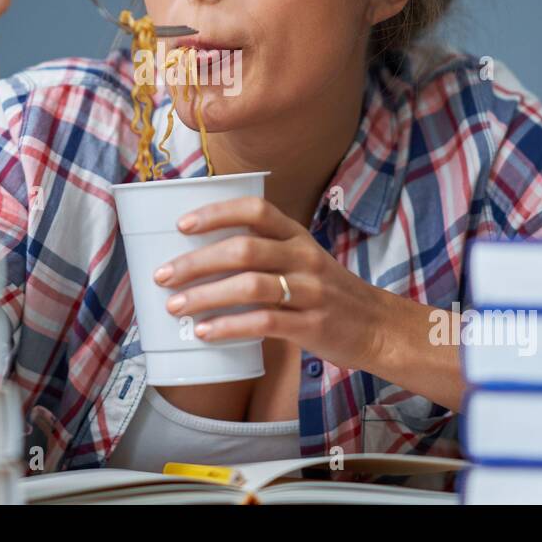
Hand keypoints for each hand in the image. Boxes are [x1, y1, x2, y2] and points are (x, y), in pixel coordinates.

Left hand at [152, 196, 394, 372]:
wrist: (379, 327)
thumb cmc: (328, 294)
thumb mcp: (302, 260)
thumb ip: (264, 255)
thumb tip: (199, 258)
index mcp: (297, 236)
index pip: (256, 209)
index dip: (217, 212)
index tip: (181, 223)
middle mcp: (304, 257)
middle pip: (244, 249)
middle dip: (197, 260)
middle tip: (163, 274)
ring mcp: (310, 291)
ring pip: (250, 285)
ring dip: (206, 294)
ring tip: (175, 305)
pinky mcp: (312, 325)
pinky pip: (264, 322)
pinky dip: (229, 326)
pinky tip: (205, 332)